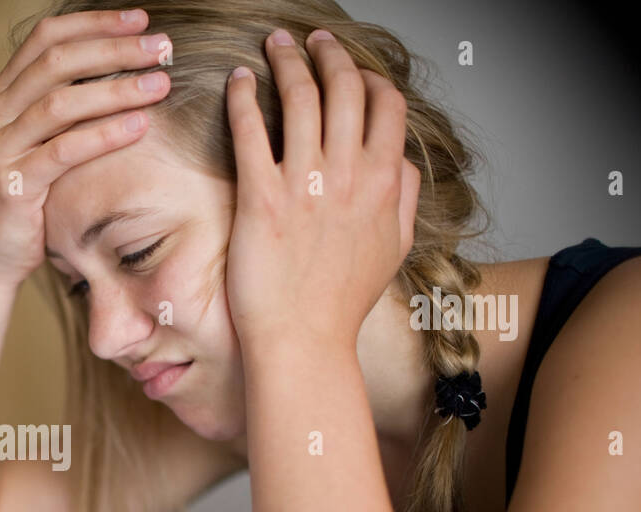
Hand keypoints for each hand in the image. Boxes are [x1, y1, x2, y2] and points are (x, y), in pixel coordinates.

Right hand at [0, 8, 171, 289]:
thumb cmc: (30, 200)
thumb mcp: (40, 144)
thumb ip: (64, 108)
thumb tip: (122, 68)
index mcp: (0, 96)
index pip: (46, 39)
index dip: (95, 23)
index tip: (141, 20)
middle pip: (57, 63)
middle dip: (115, 49)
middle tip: (162, 47)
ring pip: (61, 103)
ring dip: (117, 89)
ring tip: (161, 83)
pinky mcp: (12, 185)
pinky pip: (63, 151)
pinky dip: (104, 135)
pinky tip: (140, 126)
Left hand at [223, 28, 419, 355]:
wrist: (303, 341)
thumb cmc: (343, 301)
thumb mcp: (394, 247)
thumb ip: (401, 196)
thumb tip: (399, 160)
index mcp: (381, 182)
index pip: (384, 105)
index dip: (368, 77)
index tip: (350, 68)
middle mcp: (347, 175)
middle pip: (344, 88)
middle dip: (328, 54)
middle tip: (309, 41)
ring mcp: (304, 185)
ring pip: (301, 98)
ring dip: (288, 62)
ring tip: (274, 47)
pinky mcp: (261, 199)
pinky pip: (253, 130)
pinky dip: (246, 97)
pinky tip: (240, 81)